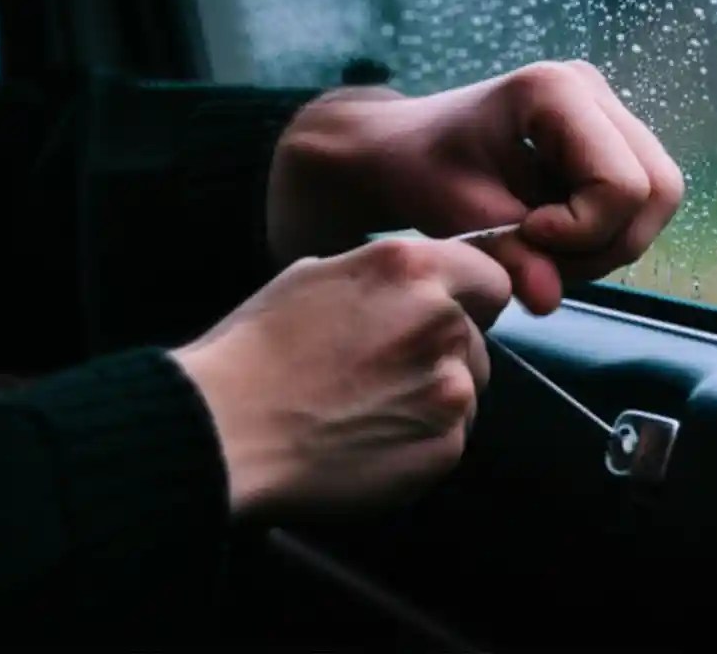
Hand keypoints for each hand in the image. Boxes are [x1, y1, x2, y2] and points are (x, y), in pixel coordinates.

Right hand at [169, 238, 510, 521]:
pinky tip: (367, 441)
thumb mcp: (316, 276)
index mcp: (412, 270)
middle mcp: (442, 323)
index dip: (469, 301)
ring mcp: (449, 389)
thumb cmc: (255, 353)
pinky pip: (449, 439)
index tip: (447, 317)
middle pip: (476, 342)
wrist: (226, 432)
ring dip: (432, 400)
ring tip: (366, 410)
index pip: (490, 279)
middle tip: (381, 373)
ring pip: (466, 392)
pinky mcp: (444, 446)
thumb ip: (385, 279)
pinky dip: (419, 443)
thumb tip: (417, 289)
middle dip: (441, 355)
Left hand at [267, 60, 684, 315]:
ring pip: (659, 198)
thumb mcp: (456, 215)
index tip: (523, 233)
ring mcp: (609, 110)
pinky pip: (641, 200)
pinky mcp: (612, 136)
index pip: (622, 184)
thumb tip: (548, 299)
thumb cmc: (420, 169)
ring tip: (544, 248)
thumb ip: (507, 254)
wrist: (403, 149)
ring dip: (607, 243)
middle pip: (658, 189)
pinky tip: (554, 234)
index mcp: (557, 90)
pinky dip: (604, 233)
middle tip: (540, 255)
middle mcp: (595, 89)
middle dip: (603, 242)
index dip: (580, 229)